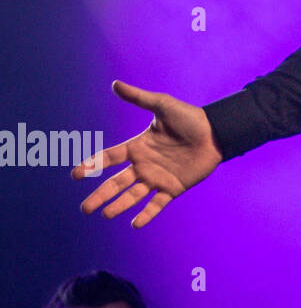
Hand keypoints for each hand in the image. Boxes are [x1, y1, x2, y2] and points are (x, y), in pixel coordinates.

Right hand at [72, 80, 223, 227]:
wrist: (217, 132)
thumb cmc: (190, 118)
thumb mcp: (162, 105)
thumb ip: (139, 98)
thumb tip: (115, 84)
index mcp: (138, 146)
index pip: (109, 157)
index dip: (92, 165)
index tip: (76, 174)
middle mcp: (144, 164)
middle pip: (117, 182)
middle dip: (101, 195)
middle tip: (85, 208)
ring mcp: (158, 177)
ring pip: (133, 195)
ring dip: (119, 205)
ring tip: (104, 214)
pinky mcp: (173, 187)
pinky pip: (157, 203)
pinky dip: (147, 214)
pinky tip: (135, 224)